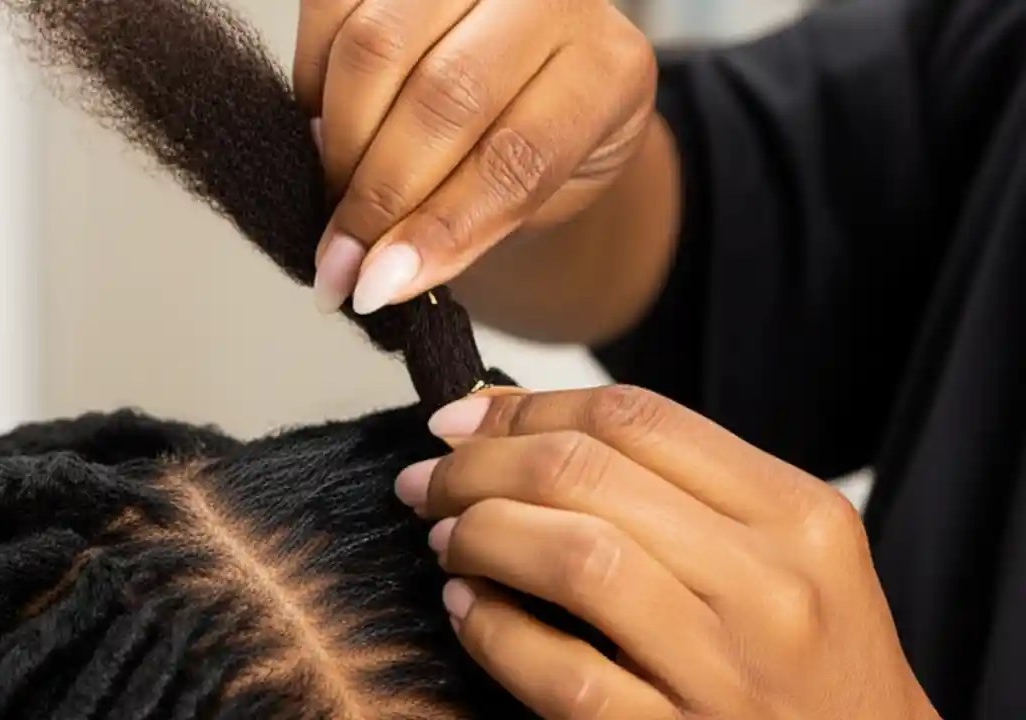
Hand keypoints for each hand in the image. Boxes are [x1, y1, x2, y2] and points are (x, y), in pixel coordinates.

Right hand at [295, 0, 656, 314]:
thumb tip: (373, 274)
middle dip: (377, 195)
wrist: (536, 80)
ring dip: (337, 141)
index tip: (377, 285)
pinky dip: (312, 81)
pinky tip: (325, 130)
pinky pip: (332, 8)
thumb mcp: (536, 203)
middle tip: (340, 259)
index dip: (438, 229)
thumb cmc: (543, 145)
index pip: (515, 158)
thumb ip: (467, 230)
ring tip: (334, 199)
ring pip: (377, 47)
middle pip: (442, 98)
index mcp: (607, 72)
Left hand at [395, 386, 939, 718]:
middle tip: (429, 478)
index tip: (463, 417)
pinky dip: (495, 631)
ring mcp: (727, 673)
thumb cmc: (810, 658)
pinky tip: (467, 608)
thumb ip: (672, 486)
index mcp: (796, 515)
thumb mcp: (782, 552)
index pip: (636, 416)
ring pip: (575, 557)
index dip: (527, 406)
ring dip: (483, 533)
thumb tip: (510, 418)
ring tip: (446, 536)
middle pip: (590, 473)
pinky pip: (562, 674)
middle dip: (480, 464)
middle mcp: (771, 585)